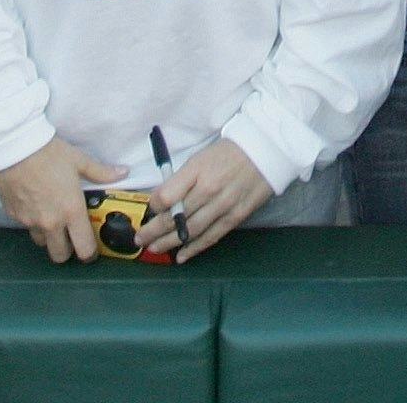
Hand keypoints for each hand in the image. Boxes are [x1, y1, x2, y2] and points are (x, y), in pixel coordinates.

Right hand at [0, 137, 121, 264]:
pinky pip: (26, 226)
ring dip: (48, 236)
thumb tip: (123, 173)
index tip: (90, 248)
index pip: (84, 248)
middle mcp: (51, 222)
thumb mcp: (78, 160)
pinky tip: (34, 204)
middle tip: (70, 236)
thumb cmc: (49, 153)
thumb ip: (101, 173)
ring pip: (42, 242)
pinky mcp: (13, 216)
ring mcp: (30, 221)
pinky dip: (32, 221)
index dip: (89, 253)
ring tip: (51, 217)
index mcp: (71, 211)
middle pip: (60, 256)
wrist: (14, 146)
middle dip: (67, 250)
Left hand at [138, 138, 271, 263]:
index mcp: (197, 169)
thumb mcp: (201, 157)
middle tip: (139, 238)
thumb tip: (162, 199)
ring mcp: (224, 204)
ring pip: (191, 230)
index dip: (153, 206)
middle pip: (175, 216)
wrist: (266, 150)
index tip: (148, 210)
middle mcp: (209, 188)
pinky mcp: (237, 216)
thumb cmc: (229, 152)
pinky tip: (181, 256)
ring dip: (169, 242)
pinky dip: (195, 248)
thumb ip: (182, 178)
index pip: (167, 195)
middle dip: (153, 230)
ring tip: (154, 248)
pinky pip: (212, 236)